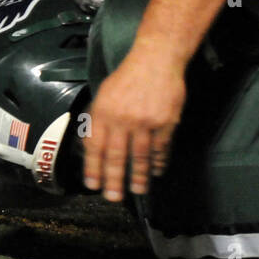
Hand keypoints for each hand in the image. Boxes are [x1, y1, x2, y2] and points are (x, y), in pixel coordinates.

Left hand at [81, 50, 185, 200]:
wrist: (156, 60)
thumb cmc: (127, 77)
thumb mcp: (104, 94)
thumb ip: (98, 119)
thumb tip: (92, 145)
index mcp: (102, 112)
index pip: (95, 146)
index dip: (93, 168)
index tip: (93, 185)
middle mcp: (122, 120)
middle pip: (116, 156)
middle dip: (114, 179)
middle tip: (113, 198)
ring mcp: (145, 122)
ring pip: (140, 156)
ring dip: (138, 176)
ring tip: (137, 191)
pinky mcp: (166, 123)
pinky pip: (161, 148)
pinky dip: (158, 162)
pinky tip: (155, 172)